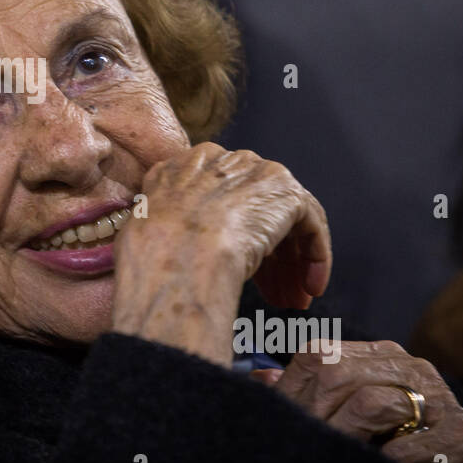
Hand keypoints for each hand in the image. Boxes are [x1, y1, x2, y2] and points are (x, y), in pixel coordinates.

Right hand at [111, 143, 331, 366]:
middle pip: (256, 210)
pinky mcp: (285, 191)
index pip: (222, 204)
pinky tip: (310, 287)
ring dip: (292, 262)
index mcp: (184, 168)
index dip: (233, 242)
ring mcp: (254, 172)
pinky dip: (315, 255)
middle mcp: (222, 162)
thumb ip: (169, 228)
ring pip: (284, 218)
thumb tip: (173, 250)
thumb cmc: (152, 256)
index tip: (242, 275)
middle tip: (276, 295)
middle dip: (269, 258)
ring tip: (294, 300)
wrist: (174, 256)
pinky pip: (309, 222)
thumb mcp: (146, 231)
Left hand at [254, 341, 462, 462]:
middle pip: (339, 374)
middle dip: (311, 415)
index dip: (292, 390)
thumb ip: (313, 400)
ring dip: (342, 438)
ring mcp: (443, 401)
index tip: (279, 423)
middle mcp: (414, 370)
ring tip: (331, 460)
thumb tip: (262, 379)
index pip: (320, 355)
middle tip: (299, 448)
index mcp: (384, 358)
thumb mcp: (352, 424)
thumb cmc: (401, 456)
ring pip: (372, 403)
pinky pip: (411, 447)